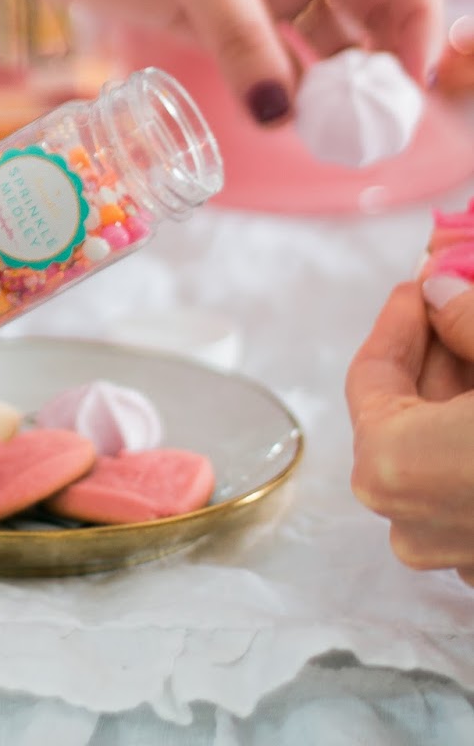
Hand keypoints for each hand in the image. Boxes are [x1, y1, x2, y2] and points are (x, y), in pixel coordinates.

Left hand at [0, 0, 439, 123]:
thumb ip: (237, 27)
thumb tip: (280, 109)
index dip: (416, 14)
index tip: (409, 75)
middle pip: (371, 6)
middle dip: (384, 61)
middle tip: (380, 123)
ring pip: (324, 41)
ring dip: (339, 85)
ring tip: (344, 134)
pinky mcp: (204, 15)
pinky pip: (265, 62)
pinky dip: (283, 92)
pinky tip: (289, 120)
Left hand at [346, 281, 473, 580]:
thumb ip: (467, 320)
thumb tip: (440, 294)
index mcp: (392, 464)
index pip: (374, 372)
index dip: (402, 320)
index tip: (425, 282)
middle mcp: (409, 522)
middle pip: (405, 413)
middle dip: (435, 354)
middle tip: (458, 302)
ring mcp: (456, 556)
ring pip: (439, 452)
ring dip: (458, 396)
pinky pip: (468, 488)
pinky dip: (472, 441)